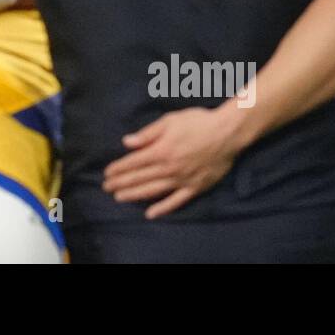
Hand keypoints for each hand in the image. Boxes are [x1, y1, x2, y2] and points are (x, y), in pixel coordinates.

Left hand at [101, 105, 241, 217]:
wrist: (228, 133)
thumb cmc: (197, 122)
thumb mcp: (169, 121)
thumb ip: (148, 134)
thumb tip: (126, 142)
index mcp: (161, 150)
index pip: (133, 163)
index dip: (119, 169)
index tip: (107, 174)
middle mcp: (169, 168)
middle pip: (140, 178)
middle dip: (121, 183)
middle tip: (107, 188)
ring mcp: (182, 180)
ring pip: (153, 191)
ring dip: (134, 195)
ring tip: (120, 198)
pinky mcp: (195, 187)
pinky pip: (176, 201)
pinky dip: (163, 208)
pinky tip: (151, 214)